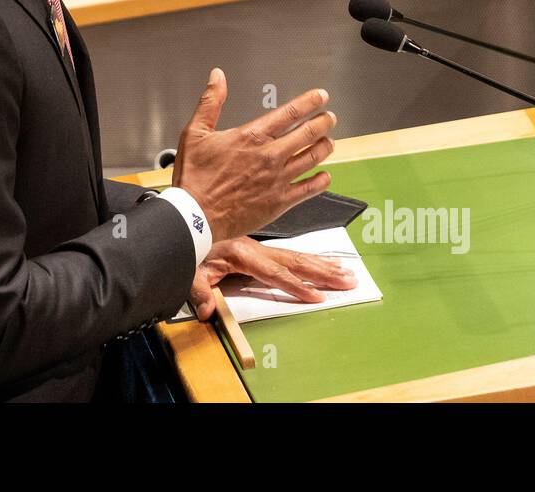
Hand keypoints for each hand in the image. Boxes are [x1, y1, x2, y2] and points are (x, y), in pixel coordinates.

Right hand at [172, 68, 336, 241]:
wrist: (196, 216)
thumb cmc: (194, 177)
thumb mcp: (195, 133)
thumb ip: (210, 102)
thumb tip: (217, 77)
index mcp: (252, 136)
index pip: (290, 112)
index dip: (310, 102)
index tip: (321, 97)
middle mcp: (269, 156)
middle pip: (308, 133)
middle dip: (323, 122)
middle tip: (329, 118)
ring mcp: (277, 179)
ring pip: (312, 158)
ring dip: (325, 146)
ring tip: (329, 141)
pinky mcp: (279, 202)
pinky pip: (309, 189)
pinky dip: (321, 181)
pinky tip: (324, 176)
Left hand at [189, 237, 357, 320]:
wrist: (186, 222)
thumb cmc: (190, 245)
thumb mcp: (191, 269)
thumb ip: (200, 290)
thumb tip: (207, 312)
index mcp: (242, 254)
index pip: (276, 274)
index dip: (297, 286)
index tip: (317, 296)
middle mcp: (256, 249)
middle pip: (296, 262)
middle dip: (324, 273)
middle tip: (348, 281)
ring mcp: (260, 248)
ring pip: (298, 257)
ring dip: (324, 266)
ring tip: (346, 274)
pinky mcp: (260, 250)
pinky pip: (292, 255)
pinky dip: (313, 260)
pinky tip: (327, 264)